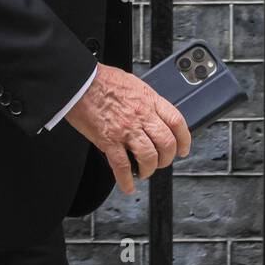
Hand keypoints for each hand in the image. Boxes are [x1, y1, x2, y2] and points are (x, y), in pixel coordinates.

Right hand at [64, 63, 190, 193]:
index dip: (184, 139)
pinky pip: (122, 166)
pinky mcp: (108, 140)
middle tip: (161, 162)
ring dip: (149, 169)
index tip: (183, 148)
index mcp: (149, 101)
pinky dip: (126, 180)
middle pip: (166, 143)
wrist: (80, 81)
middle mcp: (141, 115)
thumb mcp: (134, 84)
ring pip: (149, 157)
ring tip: (144, 172)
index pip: (177, 122)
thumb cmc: (102, 80)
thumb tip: (152, 111)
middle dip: (167, 158)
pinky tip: (127, 185)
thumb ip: (146, 100)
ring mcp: (126, 129)